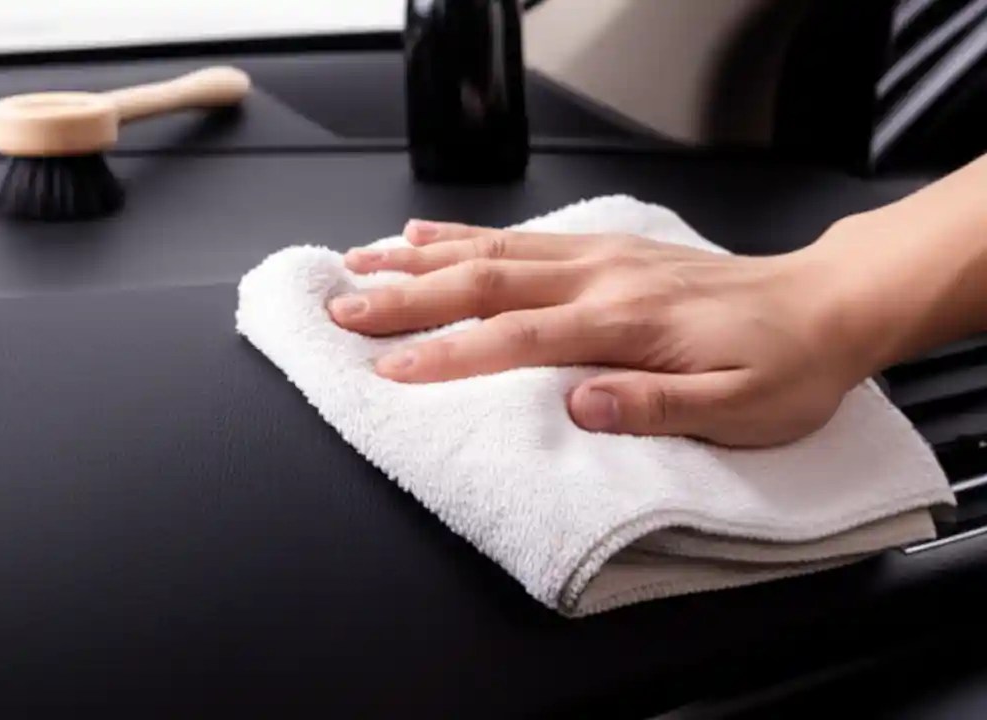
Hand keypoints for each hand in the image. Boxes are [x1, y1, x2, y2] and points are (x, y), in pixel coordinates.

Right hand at [327, 219, 869, 446]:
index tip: (390, 370)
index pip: (517, 337)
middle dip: (405, 297)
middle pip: (485, 283)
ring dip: (420, 259)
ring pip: (492, 252)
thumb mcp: (739, 408)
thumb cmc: (784, 366)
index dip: (447, 354)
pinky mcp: (604, 251)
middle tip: (343, 309)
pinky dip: (465, 235)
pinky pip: (521, 238)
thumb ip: (654, 405)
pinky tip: (426, 235)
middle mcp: (601, 279)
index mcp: (626, 322)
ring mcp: (598, 258)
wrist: (824, 304)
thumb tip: (578, 407)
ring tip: (359, 263)